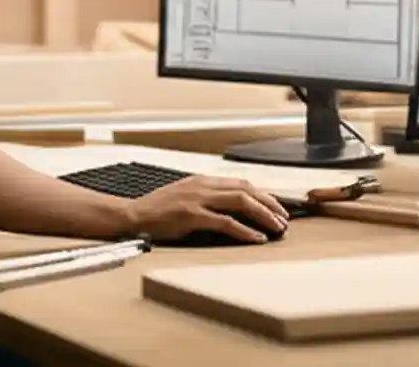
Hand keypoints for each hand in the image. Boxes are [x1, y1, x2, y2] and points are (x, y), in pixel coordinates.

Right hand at [127, 176, 289, 243]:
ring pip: (241, 202)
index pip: (241, 183)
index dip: (263, 195)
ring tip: (276, 228)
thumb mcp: (186, 195)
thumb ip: (207, 197)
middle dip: (270, 204)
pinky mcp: (192, 216)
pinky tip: (256, 238)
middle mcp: (203, 186)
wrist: (134, 215)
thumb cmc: (159, 210)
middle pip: (246, 190)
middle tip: (284, 219)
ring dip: (263, 215)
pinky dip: (244, 230)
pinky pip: (225, 222)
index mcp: (203, 180)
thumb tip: (233, 207)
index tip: (276, 207)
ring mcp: (198, 200)